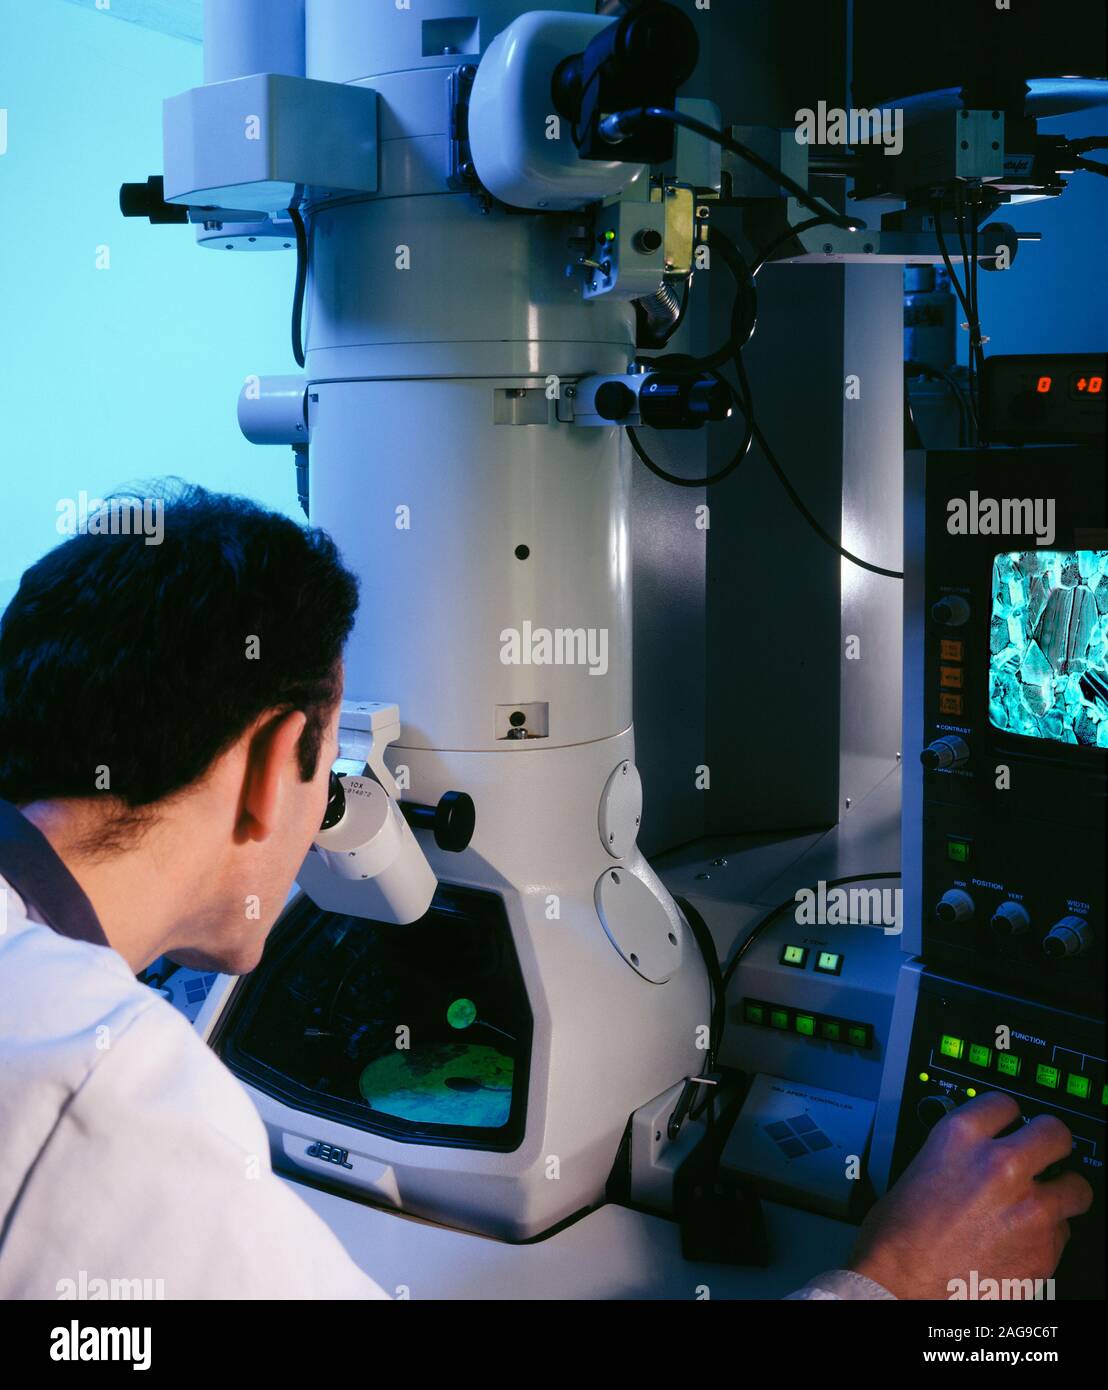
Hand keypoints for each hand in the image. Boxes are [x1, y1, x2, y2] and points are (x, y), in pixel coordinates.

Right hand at [850, 1091, 1092, 1298]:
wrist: (899, 1291)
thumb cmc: (895, 1239)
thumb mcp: (917, 1170)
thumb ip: (955, 1154)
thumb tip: (973, 1154)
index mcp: (960, 1138)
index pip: (1004, 1102)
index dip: (1007, 1115)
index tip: (1009, 1124)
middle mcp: (1000, 1166)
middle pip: (1054, 1132)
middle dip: (1051, 1142)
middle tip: (1043, 1153)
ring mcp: (1029, 1210)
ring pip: (1076, 1187)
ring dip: (1059, 1193)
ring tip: (1040, 1204)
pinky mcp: (1044, 1252)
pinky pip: (1063, 1233)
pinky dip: (1048, 1235)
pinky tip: (1021, 1241)